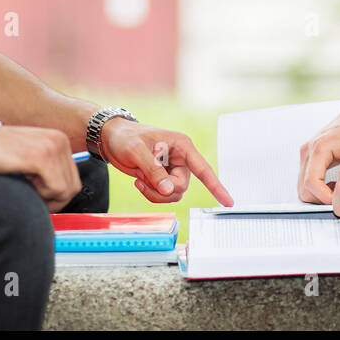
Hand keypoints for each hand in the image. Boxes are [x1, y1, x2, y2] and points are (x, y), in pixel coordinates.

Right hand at [0, 125, 80, 211]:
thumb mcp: (29, 157)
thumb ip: (46, 170)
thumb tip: (58, 196)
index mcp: (59, 140)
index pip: (72, 179)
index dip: (56, 195)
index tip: (38, 196)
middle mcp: (60, 141)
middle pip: (73, 187)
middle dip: (54, 200)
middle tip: (34, 197)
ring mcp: (53, 148)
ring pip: (66, 190)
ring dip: (46, 197)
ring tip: (27, 187)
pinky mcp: (43, 158)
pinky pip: (56, 189)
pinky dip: (43, 195)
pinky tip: (26, 184)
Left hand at [99, 119, 233, 205]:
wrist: (111, 140)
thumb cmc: (125, 137)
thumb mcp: (137, 151)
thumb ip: (155, 171)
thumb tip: (170, 191)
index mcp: (182, 146)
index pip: (203, 169)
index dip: (216, 186)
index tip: (228, 201)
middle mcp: (181, 159)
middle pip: (182, 186)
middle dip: (163, 189)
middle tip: (143, 179)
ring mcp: (173, 170)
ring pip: (174, 194)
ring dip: (156, 193)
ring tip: (140, 179)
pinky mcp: (164, 178)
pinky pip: (164, 195)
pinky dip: (152, 194)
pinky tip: (140, 181)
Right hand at [298, 94, 339, 203]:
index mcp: (319, 148)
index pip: (311, 183)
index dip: (323, 198)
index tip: (338, 203)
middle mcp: (308, 150)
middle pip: (303, 187)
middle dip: (320, 198)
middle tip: (339, 199)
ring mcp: (307, 152)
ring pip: (303, 185)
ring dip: (318, 193)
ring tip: (338, 191)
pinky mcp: (309, 155)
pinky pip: (306, 177)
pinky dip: (317, 186)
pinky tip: (333, 185)